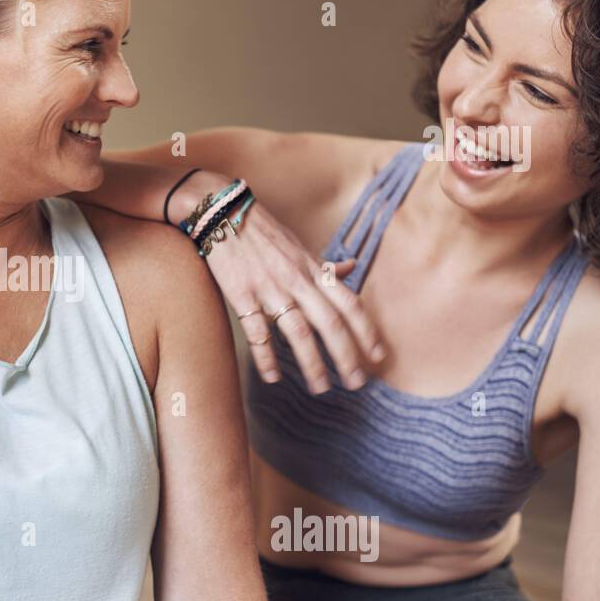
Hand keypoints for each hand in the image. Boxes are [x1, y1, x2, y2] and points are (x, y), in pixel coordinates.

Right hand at [198, 190, 385, 393]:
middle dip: (346, 357)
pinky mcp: (242, 295)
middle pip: (331, 324)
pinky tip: (272, 377)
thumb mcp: (299, 246)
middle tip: (356, 383)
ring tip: (320, 387)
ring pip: (298, 333)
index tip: (378, 357)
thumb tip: (351, 268)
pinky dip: (265, 357)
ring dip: (312, 364)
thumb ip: (324, 265)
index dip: (367, 331)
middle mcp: (297, 280)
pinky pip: (258, 332)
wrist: (222, 213)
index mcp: (313, 269)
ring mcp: (269, 289)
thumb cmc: (262, 232)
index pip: (350, 304)